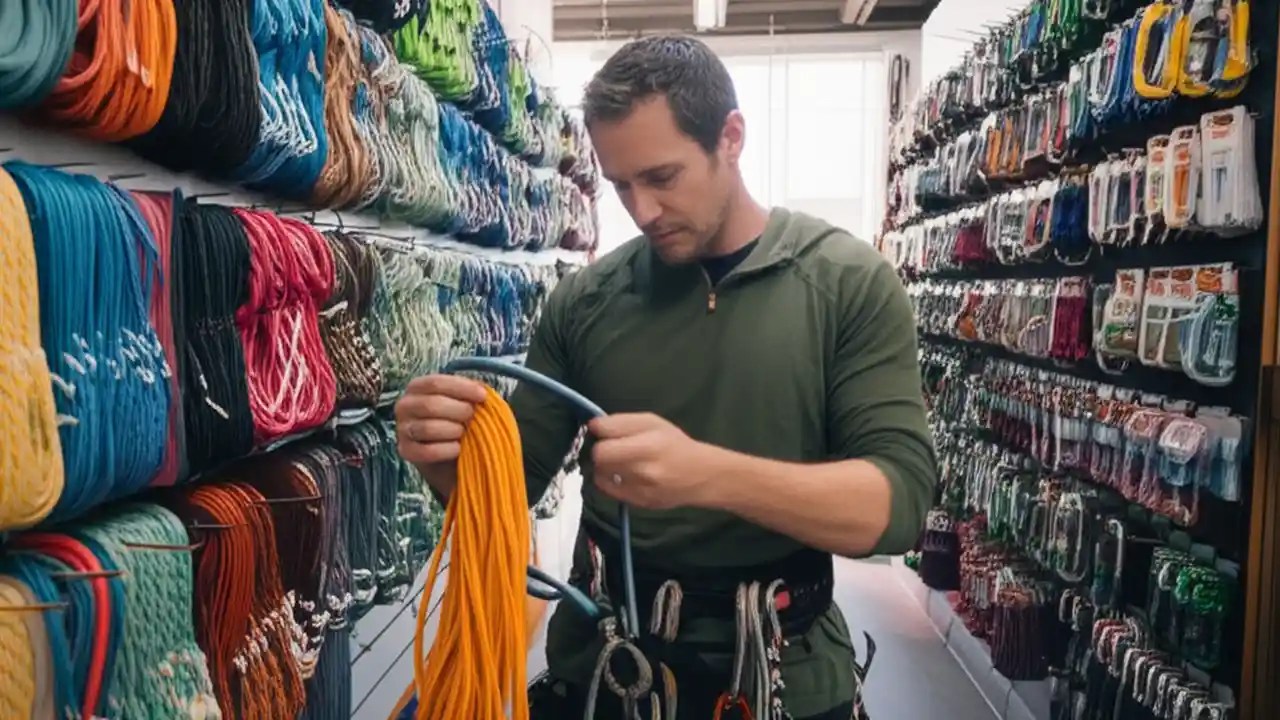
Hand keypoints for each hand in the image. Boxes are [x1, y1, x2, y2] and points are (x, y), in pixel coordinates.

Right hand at [395, 374, 488, 496]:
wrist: (450, 456)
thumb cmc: (458, 421)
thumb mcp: (464, 403)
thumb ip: (470, 394)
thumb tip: (482, 391)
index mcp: (417, 387)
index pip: (436, 383)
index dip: (461, 388)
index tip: (482, 396)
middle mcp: (404, 405)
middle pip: (431, 404)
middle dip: (458, 411)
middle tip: (472, 418)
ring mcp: (402, 429)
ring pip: (428, 428)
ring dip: (453, 431)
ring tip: (464, 433)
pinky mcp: (406, 451)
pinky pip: (426, 451)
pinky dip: (446, 450)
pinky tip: (458, 449)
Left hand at [588, 413, 717, 510]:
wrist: (700, 476)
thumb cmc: (674, 443)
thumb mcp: (652, 422)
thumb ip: (621, 422)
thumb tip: (593, 426)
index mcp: (648, 445)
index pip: (603, 440)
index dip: (600, 434)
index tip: (606, 432)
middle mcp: (642, 470)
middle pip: (599, 458)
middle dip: (601, 450)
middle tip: (612, 447)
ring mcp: (639, 490)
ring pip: (600, 475)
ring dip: (604, 467)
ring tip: (619, 462)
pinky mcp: (637, 503)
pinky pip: (608, 490)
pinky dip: (610, 481)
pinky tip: (623, 475)